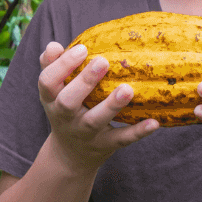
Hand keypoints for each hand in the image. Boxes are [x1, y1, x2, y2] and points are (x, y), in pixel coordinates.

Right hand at [37, 41, 158, 175]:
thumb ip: (52, 65)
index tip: (82, 49)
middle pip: (68, 102)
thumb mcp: (53, 91)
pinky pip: (121, 139)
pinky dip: (137, 132)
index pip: (47, 82)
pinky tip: (154, 122)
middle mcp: (65, 117)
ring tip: (127, 89)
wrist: (70, 156)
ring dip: (111, 105)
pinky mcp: (105, 145)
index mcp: (51, 99)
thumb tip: (54, 45)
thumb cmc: (65, 109)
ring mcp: (85, 133)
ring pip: (95, 121)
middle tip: (103, 62)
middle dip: (85, 81)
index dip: (62, 65)